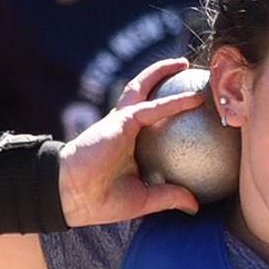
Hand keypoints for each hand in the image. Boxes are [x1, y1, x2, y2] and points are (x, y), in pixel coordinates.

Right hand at [58, 58, 205, 226]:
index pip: (150, 119)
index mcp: (127, 142)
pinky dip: (174, 102)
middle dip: (162, 77)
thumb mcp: (144, 199)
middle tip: (187, 73)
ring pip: (143, 89)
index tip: (192, 105)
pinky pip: (152, 108)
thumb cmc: (102, 200)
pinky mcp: (121, 121)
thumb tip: (195, 204)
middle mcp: (124, 127)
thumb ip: (169, 196)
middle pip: (144, 94)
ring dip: (162, 72)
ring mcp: (121, 121)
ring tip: (184, 64)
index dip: (168, 108)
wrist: (73, 196)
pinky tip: (194, 99)